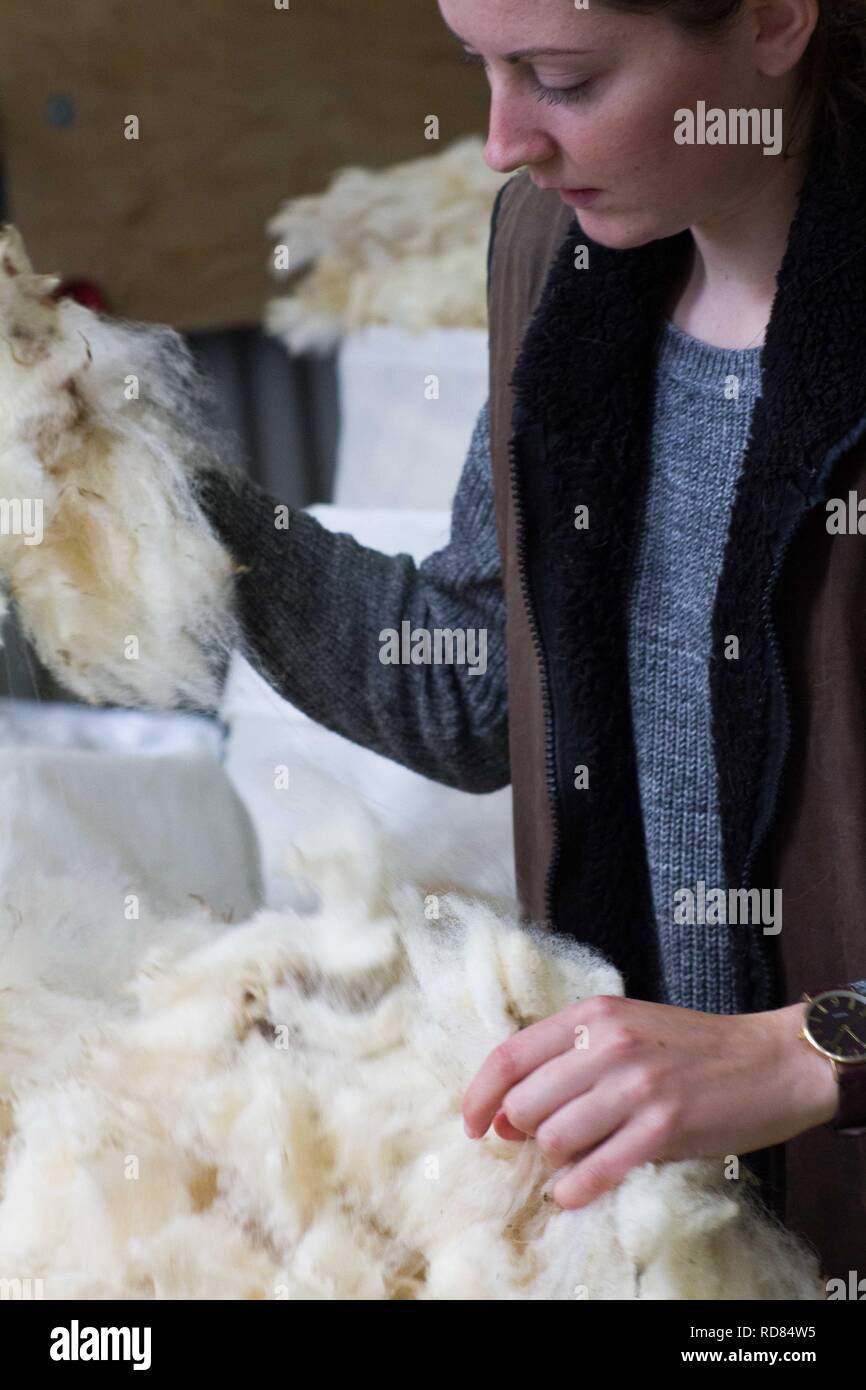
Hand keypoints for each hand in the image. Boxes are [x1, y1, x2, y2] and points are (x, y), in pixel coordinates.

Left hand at [462, 995, 838, 1208]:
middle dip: (522, 1133)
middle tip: (539, 1142)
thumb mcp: (626, 1028)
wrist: (771, 1061)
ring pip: (553, 1139)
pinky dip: (575, 1190)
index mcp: (593, 1014)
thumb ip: (568, 1058)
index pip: (509, 1055)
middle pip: (524, 1104)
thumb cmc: (692, 1049)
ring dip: (556, 1160)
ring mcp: (635, 1086)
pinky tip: (577, 1190)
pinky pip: (593, 1172)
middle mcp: (608, 1044)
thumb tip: (504, 1112)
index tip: (472, 1125)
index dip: (479, 1096)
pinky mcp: (662, 1128)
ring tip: (580, 1155)